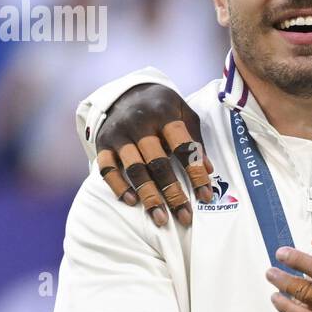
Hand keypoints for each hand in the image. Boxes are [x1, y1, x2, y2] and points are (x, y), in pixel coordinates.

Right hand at [94, 84, 214, 226]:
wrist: (127, 92)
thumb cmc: (163, 107)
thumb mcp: (184, 113)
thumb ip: (195, 140)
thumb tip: (209, 170)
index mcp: (165, 113)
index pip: (184, 147)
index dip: (196, 173)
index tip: (206, 197)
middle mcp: (140, 123)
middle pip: (158, 162)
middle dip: (173, 192)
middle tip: (185, 216)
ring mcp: (119, 133)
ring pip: (134, 169)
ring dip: (149, 196)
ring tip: (161, 218)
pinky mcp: (102, 143)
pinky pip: (107, 169)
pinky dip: (118, 186)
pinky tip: (132, 202)